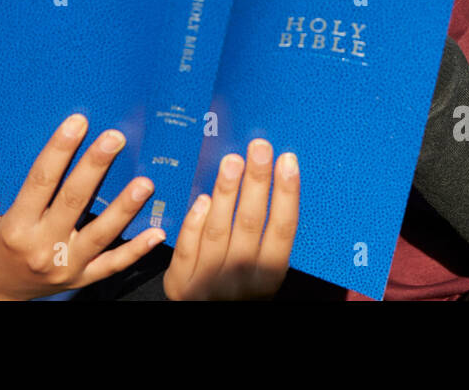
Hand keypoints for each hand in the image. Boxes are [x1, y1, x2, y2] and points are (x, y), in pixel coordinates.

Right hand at [0, 113, 164, 299]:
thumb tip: (39, 137)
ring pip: (100, 234)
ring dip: (124, 207)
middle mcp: (41, 248)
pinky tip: (157, 231)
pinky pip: (112, 264)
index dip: (60, 150)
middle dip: (95, 166)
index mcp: (15, 226)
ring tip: (146, 182)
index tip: (78, 122)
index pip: (41, 181)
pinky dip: (136, 249)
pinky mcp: (79, 280)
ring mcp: (63, 267)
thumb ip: (13, 184)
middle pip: (74, 201)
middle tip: (115, 137)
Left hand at [163, 139, 298, 299]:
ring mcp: (209, 282)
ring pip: (218, 231)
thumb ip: (266, 239)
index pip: (283, 229)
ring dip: (226, 193)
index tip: (287, 160)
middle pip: (251, 223)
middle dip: (256, 181)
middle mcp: (242, 278)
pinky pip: (188, 248)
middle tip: (259, 147)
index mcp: (269, 275)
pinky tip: (203, 198)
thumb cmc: (241, 288)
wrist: (213, 320)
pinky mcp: (181, 284)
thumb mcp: (261, 272)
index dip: (286, 193)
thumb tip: (271, 182)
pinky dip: (194, 223)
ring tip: (232, 160)